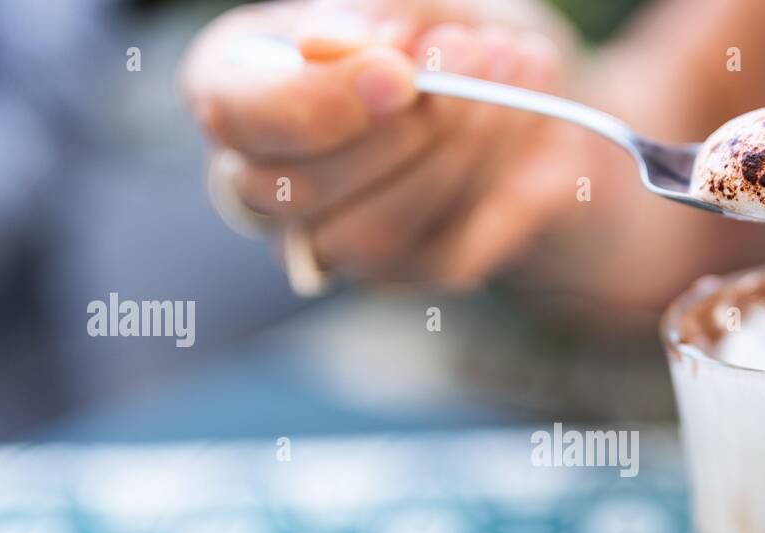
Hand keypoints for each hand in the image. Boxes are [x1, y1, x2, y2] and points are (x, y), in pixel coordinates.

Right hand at [180, 0, 581, 288]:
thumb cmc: (449, 31)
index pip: (235, 116)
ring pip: (365, 237)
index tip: (399, 72)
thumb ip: (375, 16)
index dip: (314, 103)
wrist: (530, 88)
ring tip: (508, 76)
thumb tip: (323, 43)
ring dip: (450, 157)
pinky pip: (439, 255)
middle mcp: (268, 176)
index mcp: (240, 86)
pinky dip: (492, 181)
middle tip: (472, 54)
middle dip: (396, 131)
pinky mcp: (404, 272)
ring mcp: (331, 237)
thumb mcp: (424, 2)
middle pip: (292, 191)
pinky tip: (521, 117)